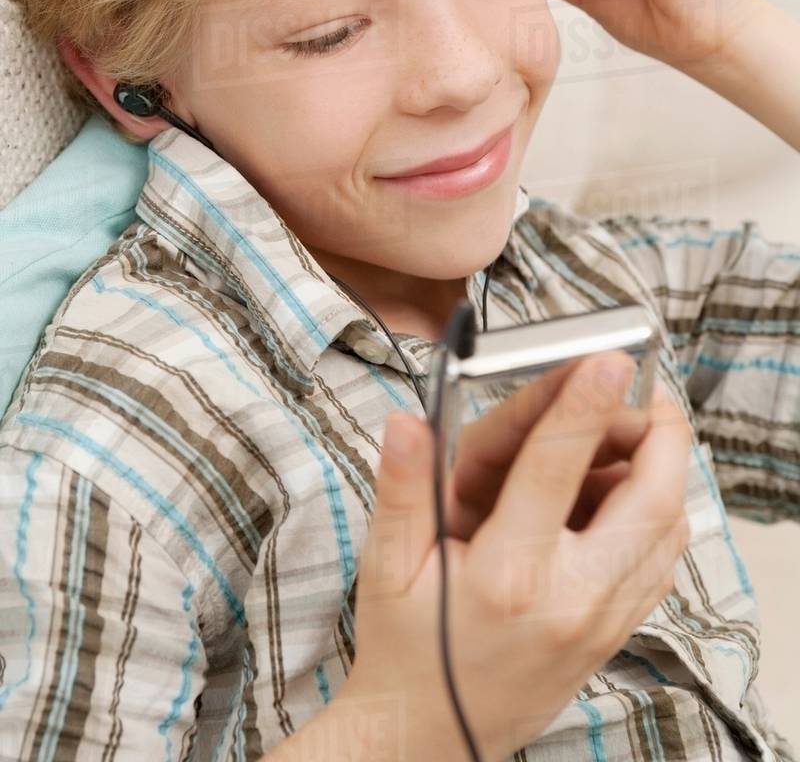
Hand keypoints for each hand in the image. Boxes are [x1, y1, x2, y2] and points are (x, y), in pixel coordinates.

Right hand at [348, 352, 692, 761]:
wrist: (431, 736)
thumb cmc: (406, 646)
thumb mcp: (388, 566)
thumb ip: (402, 489)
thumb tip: (408, 422)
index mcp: (509, 572)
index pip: (557, 468)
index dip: (584, 404)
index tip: (608, 357)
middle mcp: (571, 597)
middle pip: (650, 499)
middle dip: (658, 432)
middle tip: (639, 389)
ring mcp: (603, 621)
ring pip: (669, 528)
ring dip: (660, 471)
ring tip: (620, 438)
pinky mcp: (616, 634)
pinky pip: (662, 562)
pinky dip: (658, 514)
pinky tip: (619, 494)